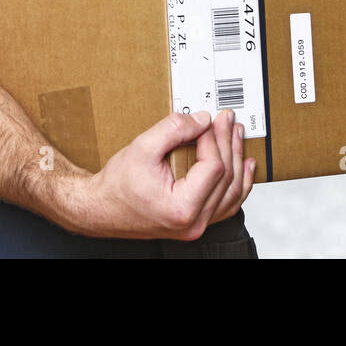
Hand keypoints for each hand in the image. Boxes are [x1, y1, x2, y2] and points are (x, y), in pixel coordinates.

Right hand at [81, 109, 255, 239]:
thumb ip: (174, 129)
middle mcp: (193, 223)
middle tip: (228, 120)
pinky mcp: (194, 222)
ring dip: (238, 161)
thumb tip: (203, 120)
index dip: (214, 139)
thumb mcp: (143, 148)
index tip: (210, 120)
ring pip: (232, 192)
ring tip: (238, 136)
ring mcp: (195, 226)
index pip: (214, 167)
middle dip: (229, 144)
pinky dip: (239, 184)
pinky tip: (246, 167)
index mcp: (182, 207)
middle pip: (226, 178)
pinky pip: (226, 205)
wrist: (99, 209)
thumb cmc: (116, 186)